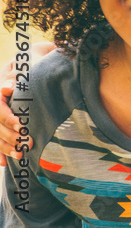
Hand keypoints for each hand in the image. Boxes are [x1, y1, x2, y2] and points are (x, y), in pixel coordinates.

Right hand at [0, 41, 55, 163]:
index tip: (22, 127)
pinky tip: (4, 163)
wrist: (23, 66)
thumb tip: (10, 87)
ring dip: (5, 147)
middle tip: (27, 144)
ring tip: (20, 155)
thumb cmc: (30, 65)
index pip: (0, 110)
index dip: (10, 120)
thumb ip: (17, 77)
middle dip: (11, 137)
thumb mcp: (24, 65)